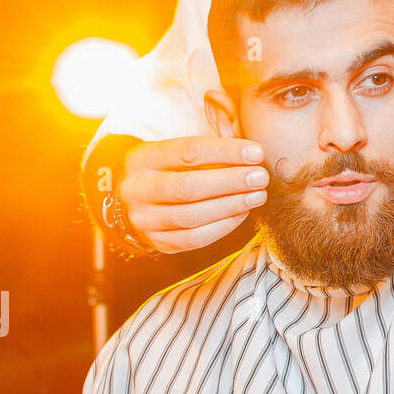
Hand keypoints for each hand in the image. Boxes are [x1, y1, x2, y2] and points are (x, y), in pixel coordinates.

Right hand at [119, 137, 268, 252]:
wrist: (132, 201)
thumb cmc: (168, 170)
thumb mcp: (176, 153)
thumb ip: (210, 152)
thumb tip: (253, 155)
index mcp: (144, 158)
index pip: (188, 151)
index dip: (226, 152)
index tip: (256, 153)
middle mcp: (137, 189)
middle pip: (188, 187)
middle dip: (230, 182)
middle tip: (261, 177)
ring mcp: (143, 219)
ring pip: (191, 216)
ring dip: (231, 206)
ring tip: (258, 196)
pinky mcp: (156, 241)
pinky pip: (192, 239)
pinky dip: (222, 227)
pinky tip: (242, 213)